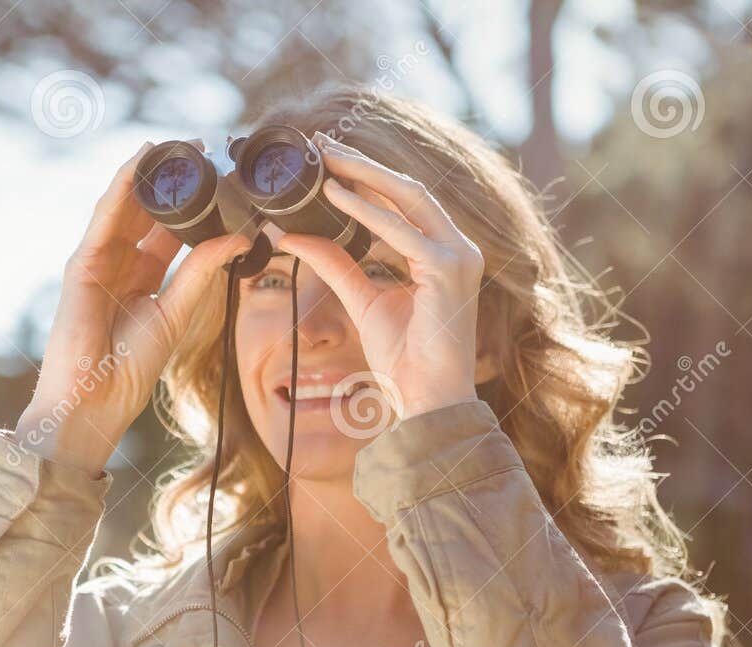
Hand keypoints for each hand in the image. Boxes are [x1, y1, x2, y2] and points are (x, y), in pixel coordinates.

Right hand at [19, 141, 252, 472]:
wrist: (95, 399)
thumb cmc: (130, 367)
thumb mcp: (177, 311)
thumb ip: (202, 271)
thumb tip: (240, 236)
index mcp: (142, 276)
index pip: (169, 229)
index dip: (193, 203)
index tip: (221, 175)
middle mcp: (119, 262)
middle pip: (146, 210)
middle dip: (171, 178)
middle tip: (202, 145)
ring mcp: (98, 260)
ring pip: (125, 205)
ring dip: (148, 172)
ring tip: (176, 143)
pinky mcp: (82, 263)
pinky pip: (105, 217)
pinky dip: (123, 186)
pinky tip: (142, 162)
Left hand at [272, 130, 485, 420]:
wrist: (429, 400)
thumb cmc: (406, 360)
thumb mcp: (363, 302)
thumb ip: (336, 265)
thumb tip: (294, 234)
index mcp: (443, 253)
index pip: (403, 202)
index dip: (367, 176)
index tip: (329, 158)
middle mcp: (457, 248)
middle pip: (407, 189)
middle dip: (363, 163)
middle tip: (322, 142)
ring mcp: (457, 257)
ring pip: (407, 198)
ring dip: (363, 175)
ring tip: (325, 159)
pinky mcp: (448, 271)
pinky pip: (401, 231)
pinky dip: (366, 211)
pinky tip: (336, 196)